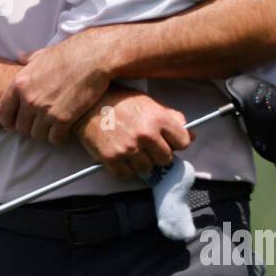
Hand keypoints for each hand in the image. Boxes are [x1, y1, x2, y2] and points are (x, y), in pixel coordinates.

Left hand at [0, 32, 110, 143]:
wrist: (93, 58)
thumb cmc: (68, 53)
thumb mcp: (43, 54)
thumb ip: (28, 59)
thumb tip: (19, 56)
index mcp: (20, 83)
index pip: (3, 111)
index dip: (7, 121)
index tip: (13, 125)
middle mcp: (29, 99)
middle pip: (20, 127)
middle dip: (29, 128)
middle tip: (38, 125)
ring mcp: (45, 110)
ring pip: (37, 135)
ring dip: (44, 133)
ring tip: (52, 128)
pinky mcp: (63, 119)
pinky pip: (55, 138)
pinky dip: (59, 137)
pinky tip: (64, 130)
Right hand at [73, 87, 191, 178]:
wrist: (85, 104)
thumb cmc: (117, 100)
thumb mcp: (147, 102)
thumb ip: (170, 117)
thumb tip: (190, 134)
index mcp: (157, 118)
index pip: (183, 142)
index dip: (177, 142)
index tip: (169, 141)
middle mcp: (145, 135)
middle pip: (166, 159)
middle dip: (159, 154)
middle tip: (148, 146)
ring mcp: (128, 148)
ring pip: (147, 169)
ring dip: (142, 162)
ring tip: (132, 149)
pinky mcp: (112, 158)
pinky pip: (127, 174)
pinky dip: (125, 168)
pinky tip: (121, 156)